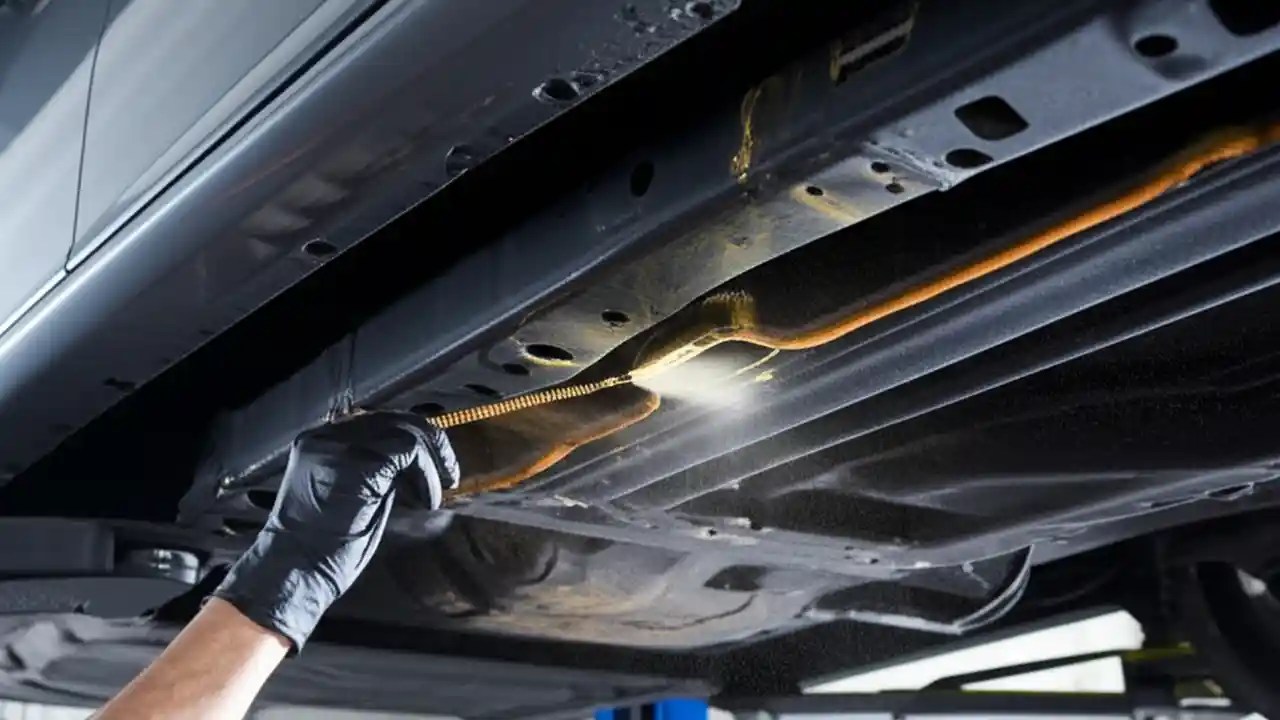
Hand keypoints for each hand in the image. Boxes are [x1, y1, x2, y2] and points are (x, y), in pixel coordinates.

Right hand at [214, 411, 458, 650]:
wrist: (292, 572)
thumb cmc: (320, 546)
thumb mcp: (347, 494)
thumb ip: (372, 468)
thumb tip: (412, 457)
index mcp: (320, 441)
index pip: (376, 421)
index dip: (411, 437)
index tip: (434, 460)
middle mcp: (327, 436)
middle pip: (393, 420)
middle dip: (429, 442)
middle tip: (448, 472)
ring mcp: (340, 447)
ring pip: (406, 432)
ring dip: (433, 460)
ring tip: (439, 490)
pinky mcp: (358, 464)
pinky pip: (409, 452)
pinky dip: (428, 474)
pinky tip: (428, 500)